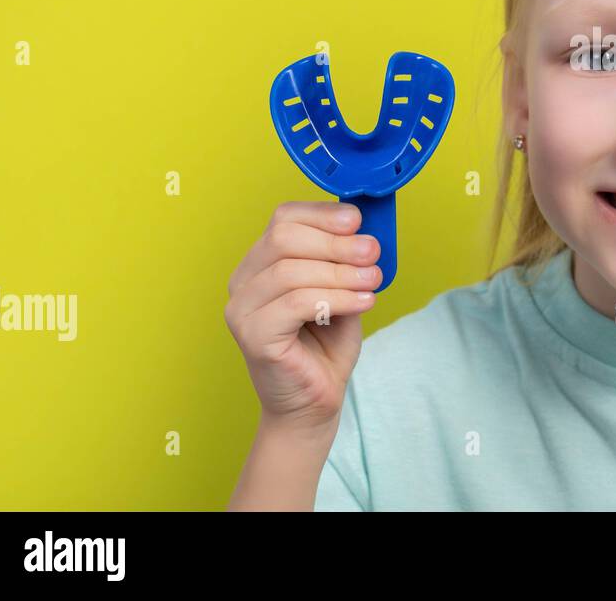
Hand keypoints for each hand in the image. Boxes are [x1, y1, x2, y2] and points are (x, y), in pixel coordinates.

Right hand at [224, 201, 380, 435]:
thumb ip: (347, 261)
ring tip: (373, 282)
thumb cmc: (326, 345)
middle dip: (336, 242)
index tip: (357, 220)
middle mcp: (244, 281)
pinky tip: (363, 303)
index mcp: (262, 262)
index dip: (322, 214)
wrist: (314, 401)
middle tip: (372, 253)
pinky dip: (336, 298)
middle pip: (285, 238)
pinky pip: (296, 303)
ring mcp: (242, 309)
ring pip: (291, 270)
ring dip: (341, 272)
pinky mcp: (253, 335)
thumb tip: (367, 232)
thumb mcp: (342, 290)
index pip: (284, 218)